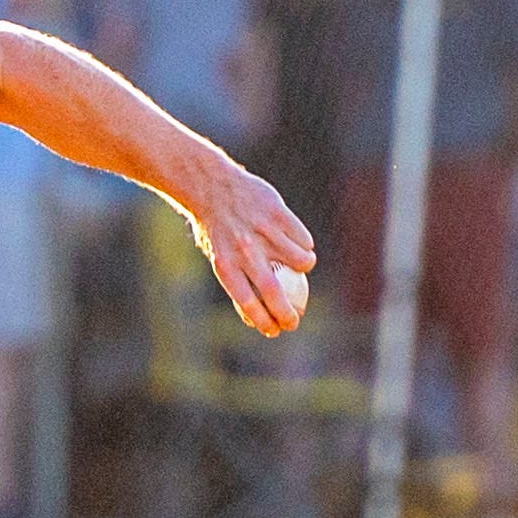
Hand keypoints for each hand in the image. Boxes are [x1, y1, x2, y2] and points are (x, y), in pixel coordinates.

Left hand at [184, 160, 315, 338]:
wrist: (213, 187)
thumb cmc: (216, 227)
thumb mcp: (218, 255)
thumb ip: (237, 280)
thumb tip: (256, 316)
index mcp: (225, 265)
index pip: (248, 303)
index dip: (264, 322)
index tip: (275, 331)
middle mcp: (245, 251)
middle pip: (274, 292)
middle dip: (288, 313)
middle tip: (295, 320)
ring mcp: (263, 232)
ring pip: (300, 261)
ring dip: (305, 268)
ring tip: (300, 265)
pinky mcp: (278, 214)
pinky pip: (304, 239)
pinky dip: (305, 246)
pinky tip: (299, 244)